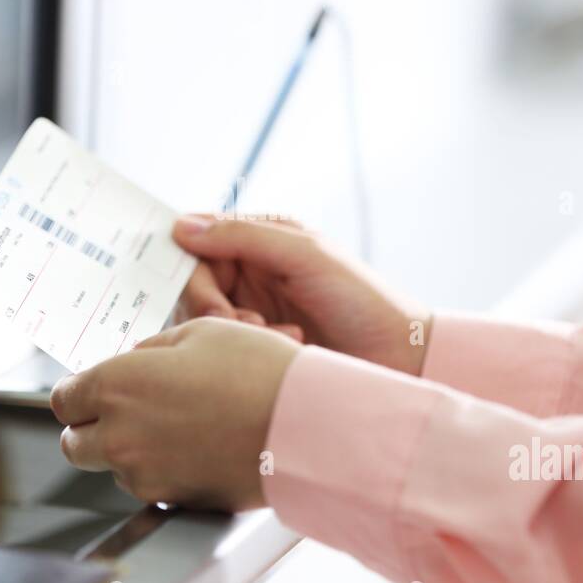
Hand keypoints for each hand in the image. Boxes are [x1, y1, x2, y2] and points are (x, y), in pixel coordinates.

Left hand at [51, 317, 298, 509]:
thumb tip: (136, 362)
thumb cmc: (257, 372)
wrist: (304, 425)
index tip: (93, 390)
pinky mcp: (173, 498)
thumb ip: (152, 350)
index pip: (62, 400)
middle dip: (91, 427)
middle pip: (73, 444)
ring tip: (175, 424)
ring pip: (112, 467)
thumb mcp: (200, 333)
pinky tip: (195, 445)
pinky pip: (148, 484)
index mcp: (116, 385)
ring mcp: (144, 474)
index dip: (78, 392)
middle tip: (123, 411)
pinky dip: (159, 468)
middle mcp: (119, 435)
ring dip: (128, 449)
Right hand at [174, 215, 429, 376]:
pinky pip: (227, 345)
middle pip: (196, 285)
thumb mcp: (305, 255)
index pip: (199, 242)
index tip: (209, 297)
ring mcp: (255, 309)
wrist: (400, 357)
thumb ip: (243, 236)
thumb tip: (181, 226)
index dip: (192, 268)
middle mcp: (254, 271)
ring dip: (237, 330)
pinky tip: (288, 348)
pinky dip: (252, 348)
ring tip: (280, 337)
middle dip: (215, 307)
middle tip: (248, 324)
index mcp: (263, 239)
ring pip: (208, 319)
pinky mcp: (260, 345)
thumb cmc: (364, 299)